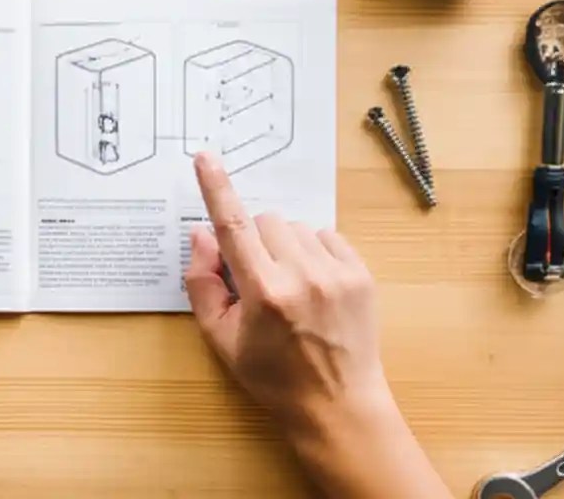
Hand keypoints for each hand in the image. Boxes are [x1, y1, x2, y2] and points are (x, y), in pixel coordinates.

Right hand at [185, 152, 384, 426]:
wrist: (338, 404)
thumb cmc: (273, 377)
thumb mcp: (221, 339)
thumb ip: (203, 284)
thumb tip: (202, 235)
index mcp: (264, 293)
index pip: (234, 227)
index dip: (216, 189)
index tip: (206, 159)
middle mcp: (303, 277)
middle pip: (266, 221)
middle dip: (255, 240)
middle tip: (257, 277)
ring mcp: (337, 274)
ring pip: (296, 227)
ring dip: (285, 245)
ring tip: (289, 285)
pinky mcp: (361, 274)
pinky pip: (327, 236)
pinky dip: (314, 252)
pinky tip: (313, 285)